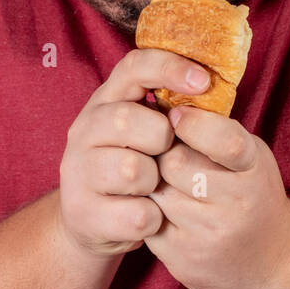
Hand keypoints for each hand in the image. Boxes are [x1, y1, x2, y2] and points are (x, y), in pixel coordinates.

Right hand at [57, 48, 212, 256]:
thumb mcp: (146, 130)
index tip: (203, 82)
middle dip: (160, 138)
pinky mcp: (83, 213)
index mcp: (105, 100)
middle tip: (163, 152)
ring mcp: (77, 172)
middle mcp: (84, 130)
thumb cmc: (134, 165)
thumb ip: (169, 108)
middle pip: (127, 119)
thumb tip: (212, 87)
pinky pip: (138, 214)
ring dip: (155, 183)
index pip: (134, 66)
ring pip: (133, 170)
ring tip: (151, 187)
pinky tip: (146, 213)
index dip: (169, 68)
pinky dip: (153, 218)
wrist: (92, 222)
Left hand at [144, 106, 289, 288]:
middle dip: (164, 151)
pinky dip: (149, 207)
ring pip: (156, 191)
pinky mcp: (182, 259)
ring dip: (153, 179)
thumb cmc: (254, 193)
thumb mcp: (251, 156)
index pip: (224, 141)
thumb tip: (168, 97)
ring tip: (164, 177)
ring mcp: (208, 236)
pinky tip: (163, 205)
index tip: (175, 113)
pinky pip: (148, 219)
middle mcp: (236, 205)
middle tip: (164, 148)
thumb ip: (218, 129)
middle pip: (176, 163)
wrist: (271, 261)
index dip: (193, 123)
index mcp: (254, 170)